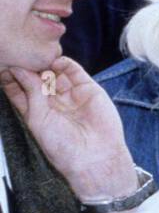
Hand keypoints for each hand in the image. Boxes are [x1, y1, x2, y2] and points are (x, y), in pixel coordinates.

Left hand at [0, 58, 136, 200]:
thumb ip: (31, 91)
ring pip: (54, 73)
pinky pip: (75, 71)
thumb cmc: (63, 146)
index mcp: (35, 112)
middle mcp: (52, 102)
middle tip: (20, 55)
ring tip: (37, 57)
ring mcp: (70, 95)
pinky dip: (65, 63)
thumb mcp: (38, 118)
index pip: (20, 89)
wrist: (95, 156)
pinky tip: (56, 62)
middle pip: (36, 78)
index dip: (12, 77)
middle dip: (27, 67)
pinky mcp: (88, 89)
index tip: (5, 65)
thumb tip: (20, 70)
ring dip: (44, 64)